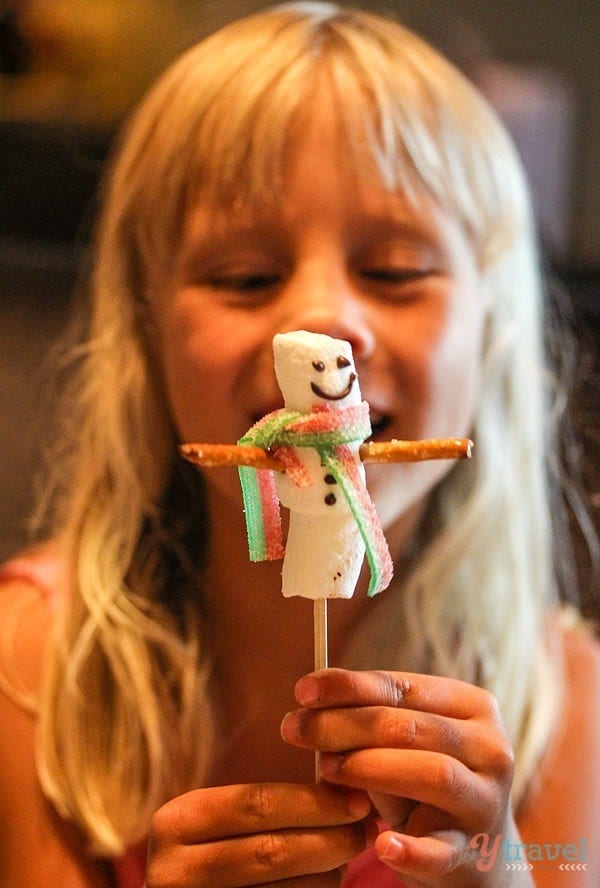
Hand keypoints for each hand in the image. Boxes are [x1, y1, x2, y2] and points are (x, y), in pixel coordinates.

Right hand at [146, 781, 371, 886]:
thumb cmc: (212, 852)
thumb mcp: (218, 820)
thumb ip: (261, 801)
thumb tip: (340, 776)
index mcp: (174, 823)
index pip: (255, 805)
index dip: (313, 802)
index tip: (358, 800)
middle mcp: (171, 872)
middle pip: (269, 852)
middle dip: (330, 838)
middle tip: (370, 828)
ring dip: (329, 873)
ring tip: (353, 852)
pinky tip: (332, 879)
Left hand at [281, 668, 526, 886]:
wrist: (477, 851)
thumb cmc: (424, 782)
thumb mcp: (404, 744)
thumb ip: (369, 723)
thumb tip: (309, 712)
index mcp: (472, 706)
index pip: (403, 687)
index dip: (349, 686)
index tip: (302, 690)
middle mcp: (490, 748)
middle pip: (411, 727)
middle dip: (344, 725)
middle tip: (294, 729)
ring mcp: (486, 801)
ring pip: (432, 773)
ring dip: (370, 768)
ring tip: (325, 769)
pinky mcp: (474, 852)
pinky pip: (441, 850)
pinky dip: (411, 849)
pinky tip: (382, 845)